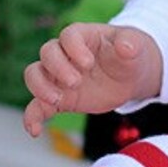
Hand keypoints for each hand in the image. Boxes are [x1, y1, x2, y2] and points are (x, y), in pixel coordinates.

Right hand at [22, 23, 162, 137]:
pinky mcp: (59, 99)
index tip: (88, 63)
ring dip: (40, 87)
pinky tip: (35, 130)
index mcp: (82, 36)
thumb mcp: (135, 47)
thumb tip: (126, 46)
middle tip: (76, 82)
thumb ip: (130, 44)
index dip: (74, 48)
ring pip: (34, 75)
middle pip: (47, 53)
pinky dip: (32, 117)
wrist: (129, 78)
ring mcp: (59, 76)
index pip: (68, 36)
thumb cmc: (128, 56)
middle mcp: (65, 54)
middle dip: (58, 68)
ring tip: (57, 100)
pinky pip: (37, 106)